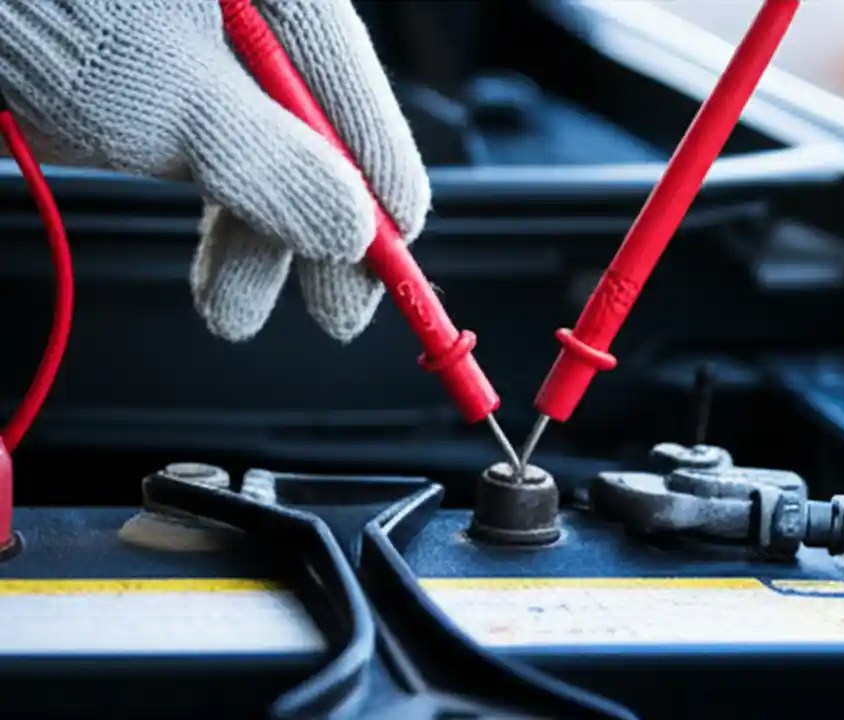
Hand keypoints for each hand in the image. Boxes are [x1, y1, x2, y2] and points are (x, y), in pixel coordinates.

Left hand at [0, 0, 430, 341]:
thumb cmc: (46, 13)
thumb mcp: (169, 95)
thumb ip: (271, 164)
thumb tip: (353, 231)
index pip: (354, 89)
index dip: (381, 181)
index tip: (394, 258)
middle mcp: (250, 26)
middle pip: (316, 135)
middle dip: (319, 235)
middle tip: (333, 313)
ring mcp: (200, 57)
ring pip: (262, 160)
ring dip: (257, 247)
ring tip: (237, 313)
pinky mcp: (153, 91)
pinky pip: (213, 164)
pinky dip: (220, 223)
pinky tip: (217, 269)